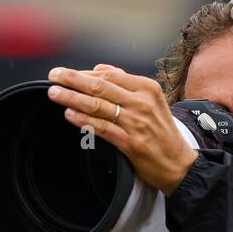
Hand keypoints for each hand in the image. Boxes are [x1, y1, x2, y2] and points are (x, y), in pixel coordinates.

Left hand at [46, 64, 198, 195]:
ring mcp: (136, 123)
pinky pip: (102, 128)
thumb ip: (125, 82)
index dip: (84, 73)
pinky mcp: (131, 143)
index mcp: (147, 88)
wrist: (179, 163)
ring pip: (98, 106)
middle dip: (73, 80)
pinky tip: (69, 114)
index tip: (64, 73)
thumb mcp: (151, 100)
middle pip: (100, 87)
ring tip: (54, 93)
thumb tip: (99, 68)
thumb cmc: (161, 131)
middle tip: (53, 76)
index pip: (109, 75)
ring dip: (72, 98)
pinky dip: (84, 120)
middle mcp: (142, 103)